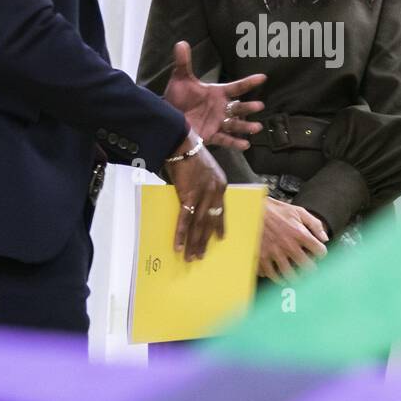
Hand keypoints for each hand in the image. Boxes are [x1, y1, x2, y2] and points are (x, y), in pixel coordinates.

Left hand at [163, 41, 266, 149]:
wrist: (168, 116)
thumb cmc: (178, 97)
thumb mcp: (181, 79)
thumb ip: (183, 62)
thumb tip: (181, 42)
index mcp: (218, 93)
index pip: (236, 87)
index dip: (249, 82)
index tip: (263, 77)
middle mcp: (221, 108)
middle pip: (238, 107)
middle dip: (248, 107)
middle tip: (259, 106)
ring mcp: (217, 123)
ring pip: (235, 125)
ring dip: (246, 126)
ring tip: (257, 128)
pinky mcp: (211, 135)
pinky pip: (225, 140)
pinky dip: (235, 143)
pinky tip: (246, 144)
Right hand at [164, 131, 227, 261]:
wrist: (182, 143)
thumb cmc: (190, 154)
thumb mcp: (205, 171)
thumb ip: (204, 187)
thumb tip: (195, 202)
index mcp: (220, 185)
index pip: (221, 211)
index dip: (219, 226)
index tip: (220, 238)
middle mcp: (215, 192)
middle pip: (209, 222)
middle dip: (204, 241)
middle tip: (201, 256)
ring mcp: (203, 194)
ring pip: (199, 224)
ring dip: (194, 243)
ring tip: (192, 257)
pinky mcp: (188, 195)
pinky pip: (185, 219)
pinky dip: (181, 234)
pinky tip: (179, 246)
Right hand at [258, 198, 328, 283]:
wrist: (253, 210)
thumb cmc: (276, 210)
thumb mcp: (298, 212)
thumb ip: (315, 224)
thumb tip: (324, 238)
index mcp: (300, 233)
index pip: (320, 251)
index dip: (321, 253)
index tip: (318, 254)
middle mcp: (289, 245)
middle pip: (307, 267)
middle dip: (311, 269)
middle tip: (309, 269)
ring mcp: (275, 253)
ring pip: (290, 275)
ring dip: (295, 278)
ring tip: (296, 277)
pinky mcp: (262, 257)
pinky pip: (272, 274)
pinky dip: (277, 278)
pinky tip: (280, 278)